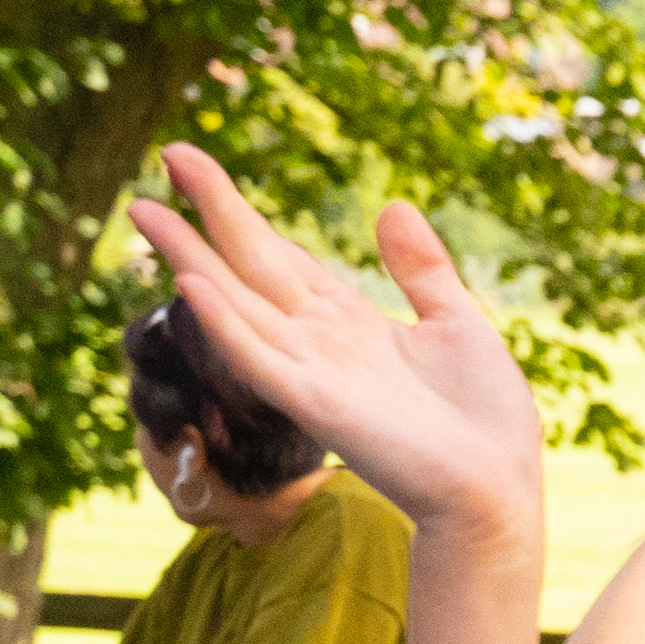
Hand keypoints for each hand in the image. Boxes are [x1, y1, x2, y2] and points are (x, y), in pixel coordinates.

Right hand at [119, 143, 548, 555]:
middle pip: (249, 265)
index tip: (194, 163)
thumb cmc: (484, 420)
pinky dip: (226, 323)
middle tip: (165, 154)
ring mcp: (313, 373)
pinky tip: (192, 284)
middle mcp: (319, 342)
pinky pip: (260, 359)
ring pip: (237, 303)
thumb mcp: (458, 323)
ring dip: (192, 257)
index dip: (239, 211)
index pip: (278, 255)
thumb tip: (391, 205)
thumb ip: (421, 269)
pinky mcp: (318, 406)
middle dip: (206, 213)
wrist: (498, 489)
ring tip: (146, 209)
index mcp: (349, 321)